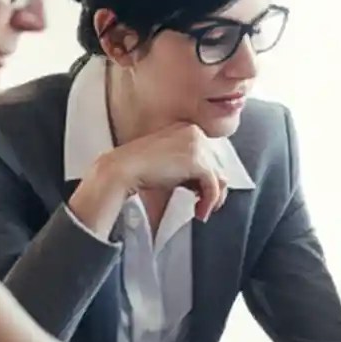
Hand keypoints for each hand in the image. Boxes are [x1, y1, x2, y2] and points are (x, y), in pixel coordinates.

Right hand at [100, 123, 228, 219]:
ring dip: (213, 199)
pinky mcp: (197, 160)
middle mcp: (195, 133)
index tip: (198, 194)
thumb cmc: (141, 169)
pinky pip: (213, 185)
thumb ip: (190, 167)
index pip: (210, 156)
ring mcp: (197, 145)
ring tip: (201, 211)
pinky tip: (199, 211)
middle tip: (202, 205)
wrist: (122, 169)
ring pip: (219, 177)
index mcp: (188, 130)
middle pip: (218, 166)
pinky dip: (209, 202)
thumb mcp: (171, 162)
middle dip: (211, 189)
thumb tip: (213, 185)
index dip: (206, 178)